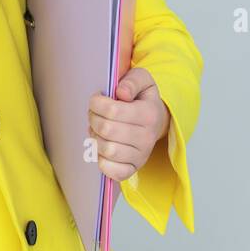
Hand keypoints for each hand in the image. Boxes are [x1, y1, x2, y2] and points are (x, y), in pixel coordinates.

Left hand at [87, 67, 170, 181]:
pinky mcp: (132, 169)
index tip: (96, 99)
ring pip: (106, 150)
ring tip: (98, 128)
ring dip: (95, 137)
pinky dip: (100, 159)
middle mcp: (147, 138)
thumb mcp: (142, 79)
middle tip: (94, 113)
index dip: (97, 103)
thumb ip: (132, 80)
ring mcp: (141, 156)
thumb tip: (121, 92)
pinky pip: (111, 170)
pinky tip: (102, 146)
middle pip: (106, 130)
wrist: (155, 121)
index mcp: (149, 114)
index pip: (113, 111)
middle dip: (93, 118)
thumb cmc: (142, 99)